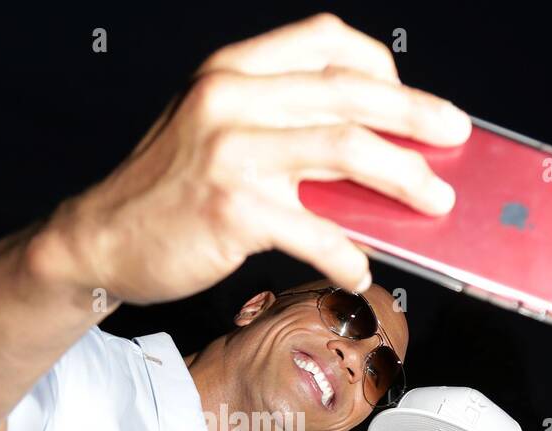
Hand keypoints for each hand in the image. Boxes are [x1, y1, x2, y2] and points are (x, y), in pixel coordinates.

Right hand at [45, 13, 470, 303]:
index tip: (413, 98)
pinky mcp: (233, 208)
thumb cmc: (165, 193)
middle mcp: (231, 97)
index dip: (381, 66)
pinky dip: (346, 254)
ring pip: (344, 151)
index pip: (324, 40)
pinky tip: (358, 269)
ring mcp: (231, 151)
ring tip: (434, 201)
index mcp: (231, 70)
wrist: (98, 240)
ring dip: (402, 177)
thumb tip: (369, 161)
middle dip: (414, 116)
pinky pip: (314, 229)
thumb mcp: (213, 133)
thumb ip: (278, 127)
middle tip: (454, 136)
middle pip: (349, 93)